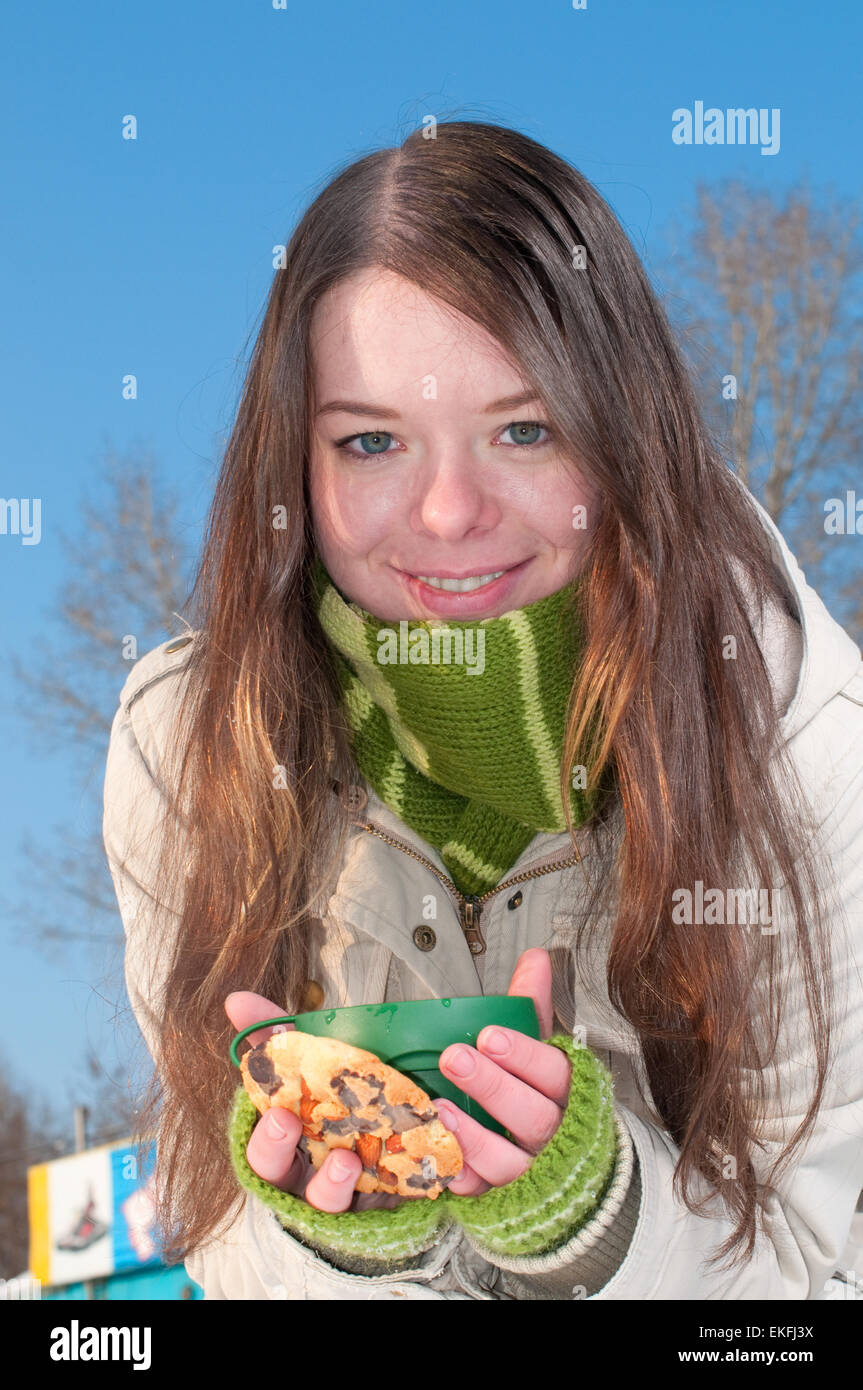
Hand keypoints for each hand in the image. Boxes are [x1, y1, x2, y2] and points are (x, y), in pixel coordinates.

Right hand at [224, 992, 408, 1211]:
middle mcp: (307, 1178)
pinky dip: (397, 1189)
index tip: (279, 1114)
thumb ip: (272, 1033)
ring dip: (334, 1184)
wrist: (392, 1127)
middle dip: (286, 1159)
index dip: (268, 1140)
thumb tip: (235, 999)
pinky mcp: (385, 1201)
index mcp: (286, 1148)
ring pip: (328, 1203)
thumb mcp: (307, 1061)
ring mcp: (345, 1196)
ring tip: (348, 1160)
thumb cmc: (332, 1095)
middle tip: (296, 1128)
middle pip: (285, 1184)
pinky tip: (408, 1171)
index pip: (263, 1154)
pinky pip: (389, 1202)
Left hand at [433, 948, 571, 1194]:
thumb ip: (533, 1008)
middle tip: (454, 1057)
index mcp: (570, 1092)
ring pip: (512, 1161)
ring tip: (441, 1108)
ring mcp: (536, 1173)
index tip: (490, 1035)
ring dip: (475, 1136)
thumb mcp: (541, 1051)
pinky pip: (489, 1197)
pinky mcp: (511, 1201)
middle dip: (493, 1087)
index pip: (556, 1073)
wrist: (569, 1169)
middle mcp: (558, 1135)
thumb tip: (534, 958)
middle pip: (533, 1115)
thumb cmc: (547, 1098)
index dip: (524, 1055)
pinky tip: (444, 1166)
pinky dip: (467, 1182)